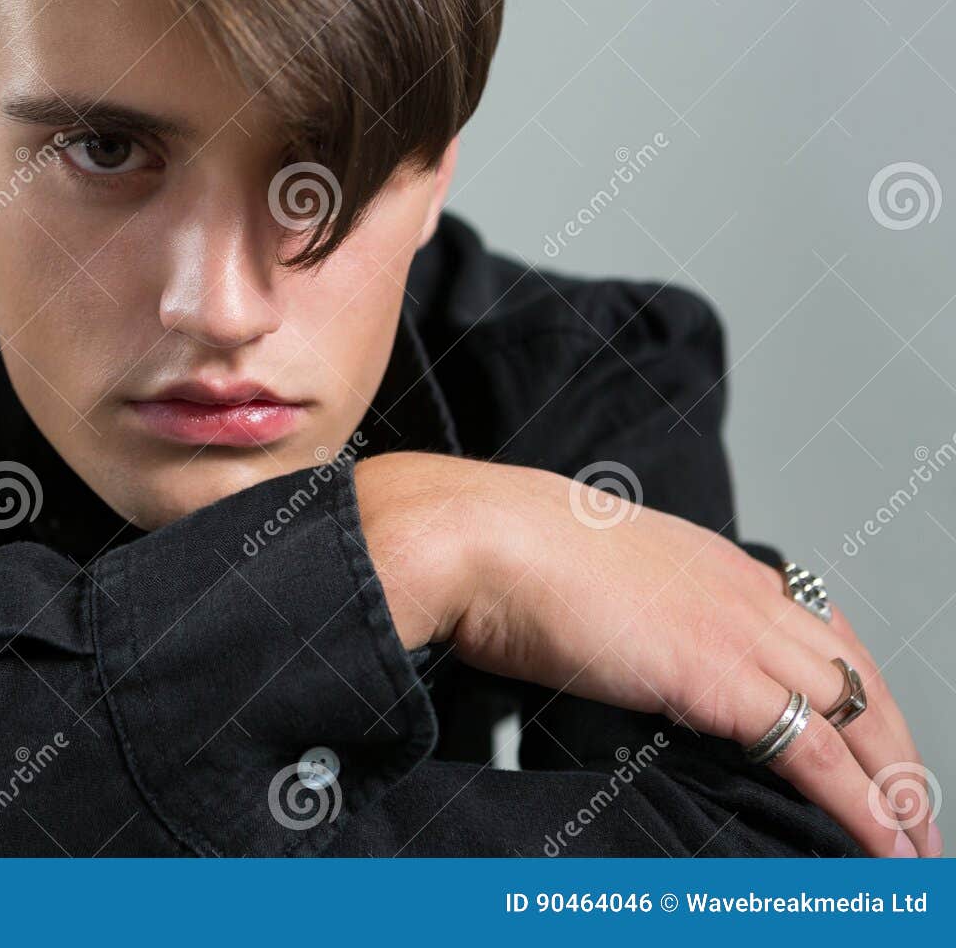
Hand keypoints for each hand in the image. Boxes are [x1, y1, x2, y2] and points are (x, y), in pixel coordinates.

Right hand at [355, 451, 938, 857]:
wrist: (478, 538)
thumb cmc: (503, 556)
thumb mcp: (584, 579)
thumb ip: (620, 613)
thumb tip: (611, 650)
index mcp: (712, 564)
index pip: (819, 631)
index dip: (853, 693)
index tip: (868, 739)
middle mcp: (744, 591)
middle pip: (858, 679)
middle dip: (898, 753)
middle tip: (918, 812)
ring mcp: (738, 632)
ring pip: (857, 719)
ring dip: (899, 793)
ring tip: (917, 852)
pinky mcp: (720, 678)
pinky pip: (818, 756)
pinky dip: (867, 810)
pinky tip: (887, 850)